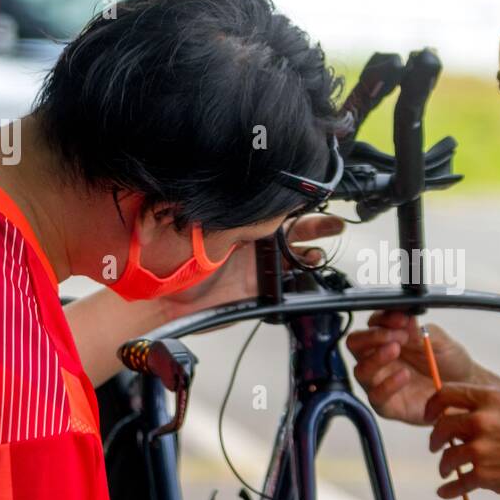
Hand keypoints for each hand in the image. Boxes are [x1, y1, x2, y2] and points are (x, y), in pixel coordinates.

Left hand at [162, 214, 344, 315]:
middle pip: (290, 231)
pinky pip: (287, 283)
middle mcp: (251, 245)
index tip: (310, 198)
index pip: (273, 211)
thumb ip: (232, 219)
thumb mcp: (205, 231)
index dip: (294, 205)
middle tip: (334, 223)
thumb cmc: (175, 262)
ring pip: (293, 256)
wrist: (165, 301)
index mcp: (239, 225)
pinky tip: (311, 269)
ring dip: (311, 252)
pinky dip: (303, 278)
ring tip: (323, 248)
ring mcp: (256, 269)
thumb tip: (256, 201)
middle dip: (314, 225)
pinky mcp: (259, 292)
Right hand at [346, 311, 475, 424]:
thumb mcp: (439, 341)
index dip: (383, 319)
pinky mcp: (387, 406)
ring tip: (396, 350)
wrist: (465, 390)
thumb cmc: (450, 363)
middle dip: (371, 337)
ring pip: (361, 370)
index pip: (373, 324)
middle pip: (356, 345)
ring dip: (376, 358)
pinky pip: (376, 396)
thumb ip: (419, 330)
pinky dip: (387, 385)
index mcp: (390, 339)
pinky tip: (404, 376)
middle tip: (395, 336)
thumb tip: (404, 317)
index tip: (401, 320)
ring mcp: (381, 382)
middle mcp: (380, 359)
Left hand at [424, 383, 499, 499]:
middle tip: (436, 446)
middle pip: (441, 426)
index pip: (446, 393)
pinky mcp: (486, 475)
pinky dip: (449, 490)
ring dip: (444, 465)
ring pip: (447, 457)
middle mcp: (482, 420)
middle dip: (435, 439)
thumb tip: (470, 415)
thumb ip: (492, 409)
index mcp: (491, 399)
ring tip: (447, 470)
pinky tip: (446, 491)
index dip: (433, 406)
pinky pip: (457, 484)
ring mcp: (482, 449)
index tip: (431, 415)